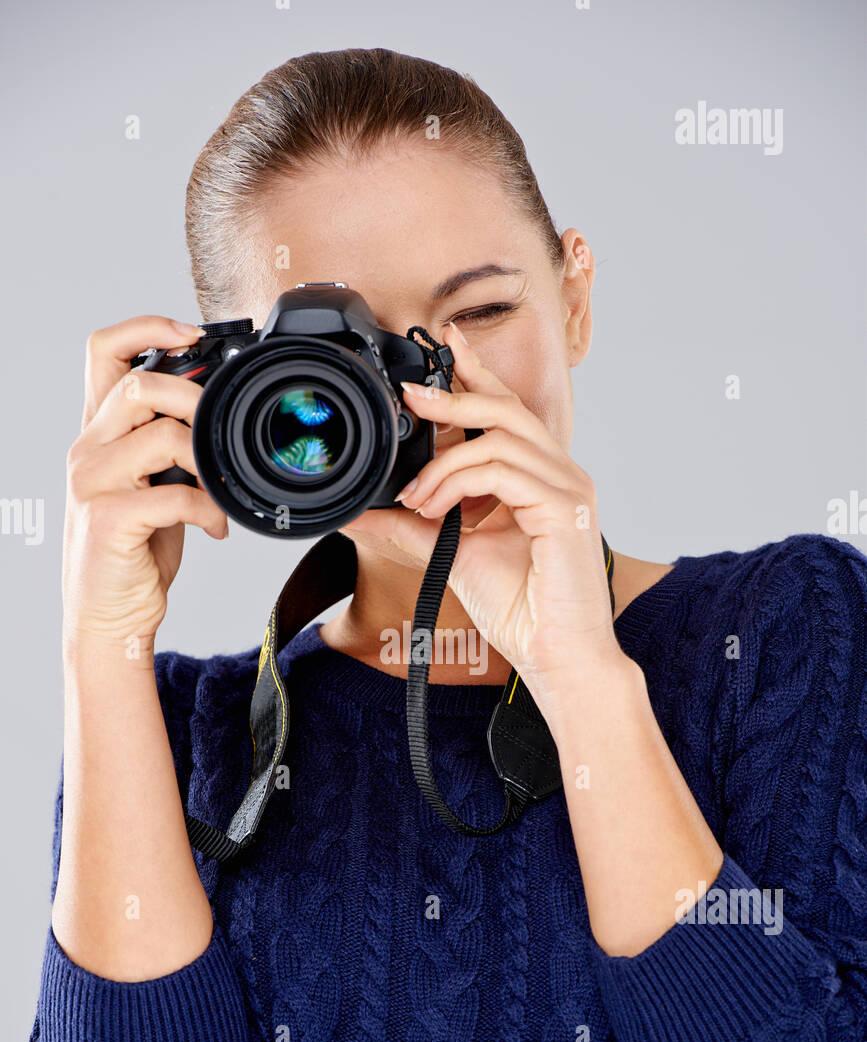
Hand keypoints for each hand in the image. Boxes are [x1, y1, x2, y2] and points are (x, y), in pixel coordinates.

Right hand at [63, 316, 228, 653]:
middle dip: (195, 399)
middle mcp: (88, 450)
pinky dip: (209, 510)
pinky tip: (216, 527)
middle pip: (140, 384)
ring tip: (222, 490)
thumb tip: (214, 415)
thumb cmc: (133, 550)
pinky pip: (174, 495)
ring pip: (164, 435)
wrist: (108, 614)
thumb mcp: (150, 484)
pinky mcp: (109, 520)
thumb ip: (168, 447)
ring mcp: (94, 483)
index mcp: (98, 433)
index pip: (103, 351)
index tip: (191, 332)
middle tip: (221, 431)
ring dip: (210, 461)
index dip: (147, 326)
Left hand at [345, 321, 626, 708]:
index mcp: (541, 479)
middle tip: (409, 394)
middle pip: (508, 408)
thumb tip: (363, 510)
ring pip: (499, 438)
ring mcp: (568, 488)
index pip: (509, 411)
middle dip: (455, 392)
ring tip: (415, 498)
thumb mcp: (455, 555)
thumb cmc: (522, 610)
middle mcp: (561, 474)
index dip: (477, 373)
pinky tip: (437, 509)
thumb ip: (415, 526)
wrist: (557, 657)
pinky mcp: (564, 508)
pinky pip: (503, 471)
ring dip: (444, 463)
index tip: (443, 344)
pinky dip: (459, 483)